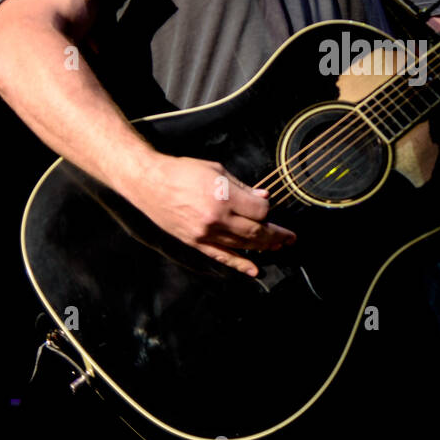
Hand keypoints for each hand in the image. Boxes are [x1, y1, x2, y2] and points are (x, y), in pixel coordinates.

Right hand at [130, 154, 295, 276]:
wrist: (149, 183)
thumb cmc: (181, 172)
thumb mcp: (216, 170)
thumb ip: (242, 186)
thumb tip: (263, 196)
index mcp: (223, 197)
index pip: (259, 210)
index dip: (267, 209)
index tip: (266, 205)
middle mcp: (216, 219)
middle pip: (256, 231)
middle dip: (276, 235)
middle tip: (290, 237)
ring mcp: (205, 234)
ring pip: (243, 245)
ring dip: (263, 247)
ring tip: (278, 246)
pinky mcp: (195, 243)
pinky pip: (222, 257)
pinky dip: (240, 264)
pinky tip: (254, 269)